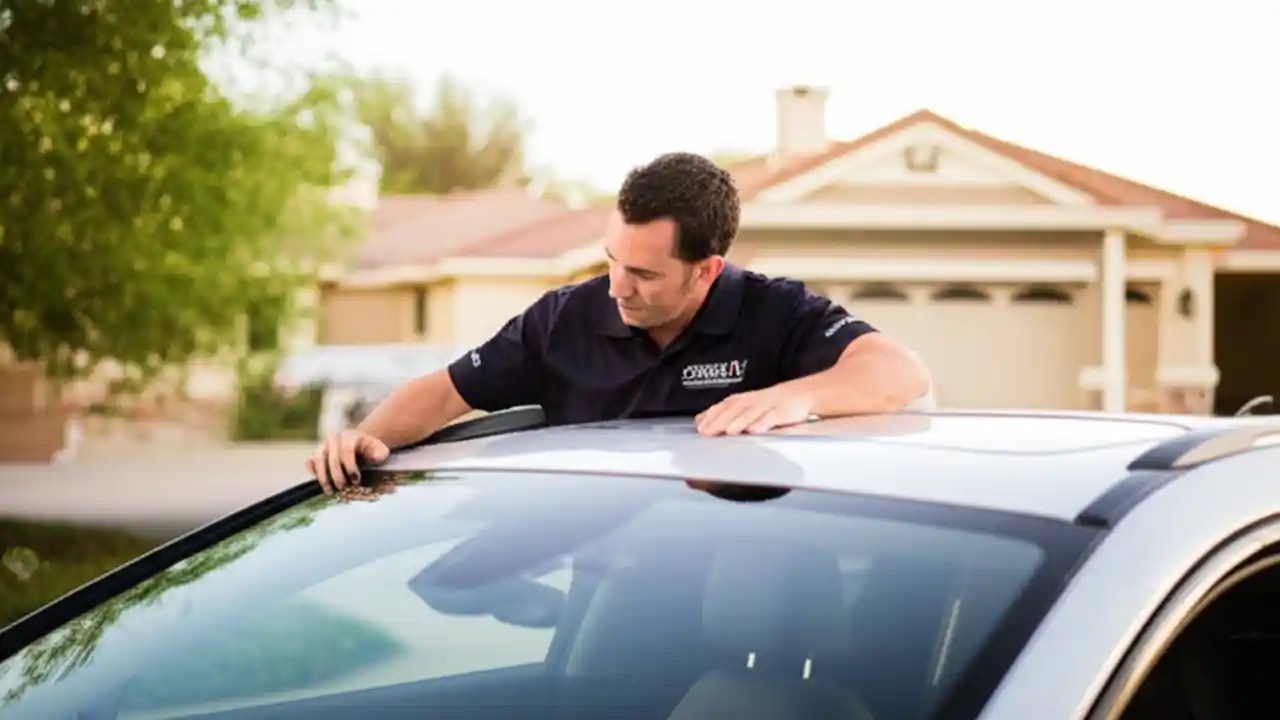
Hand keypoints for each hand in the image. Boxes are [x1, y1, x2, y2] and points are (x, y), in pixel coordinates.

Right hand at [306, 429, 390, 495]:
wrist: (360, 444)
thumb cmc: (370, 449)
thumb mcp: (379, 449)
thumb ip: (380, 452)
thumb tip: (378, 457)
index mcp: (350, 436)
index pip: (347, 450)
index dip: (350, 466)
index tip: (356, 479)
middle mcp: (334, 439)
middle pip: (332, 457)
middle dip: (337, 475)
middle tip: (343, 488)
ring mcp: (323, 445)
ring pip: (317, 459)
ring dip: (323, 477)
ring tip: (329, 491)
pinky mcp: (316, 453)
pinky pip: (310, 462)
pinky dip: (313, 472)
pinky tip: (321, 484)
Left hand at [695, 385, 814, 436]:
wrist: (799, 394)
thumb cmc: (769, 403)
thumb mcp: (744, 405)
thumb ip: (722, 412)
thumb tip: (699, 420)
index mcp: (743, 399)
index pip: (724, 406)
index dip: (712, 416)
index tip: (700, 427)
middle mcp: (753, 401)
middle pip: (735, 410)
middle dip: (721, 421)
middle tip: (709, 432)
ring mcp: (768, 405)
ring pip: (751, 412)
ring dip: (739, 422)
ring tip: (729, 431)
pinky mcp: (783, 412)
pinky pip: (772, 417)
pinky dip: (763, 423)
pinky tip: (755, 430)